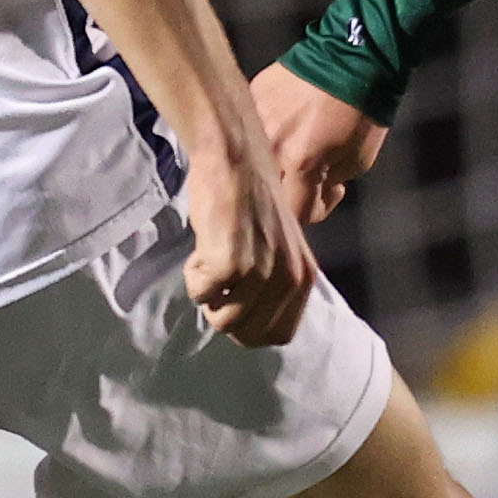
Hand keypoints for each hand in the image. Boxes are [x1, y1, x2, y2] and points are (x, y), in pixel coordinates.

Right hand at [180, 145, 319, 346]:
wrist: (235, 162)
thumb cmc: (251, 201)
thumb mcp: (281, 249)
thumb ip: (275, 285)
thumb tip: (251, 324)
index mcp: (304, 277)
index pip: (279, 335)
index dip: (251, 328)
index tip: (235, 305)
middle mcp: (288, 279)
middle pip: (248, 334)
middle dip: (225, 314)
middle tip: (219, 279)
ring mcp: (260, 273)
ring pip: (222, 321)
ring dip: (208, 294)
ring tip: (213, 258)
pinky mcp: (229, 265)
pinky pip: (200, 294)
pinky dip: (193, 275)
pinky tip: (203, 246)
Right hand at [253, 63, 388, 225]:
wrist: (354, 54)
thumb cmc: (363, 112)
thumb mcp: (358, 160)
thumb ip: (326, 185)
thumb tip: (311, 190)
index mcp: (298, 163)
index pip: (291, 212)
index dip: (310, 211)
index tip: (323, 195)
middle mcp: (268, 145)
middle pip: (263, 189)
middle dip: (286, 190)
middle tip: (306, 176)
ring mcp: (253, 118)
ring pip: (251, 158)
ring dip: (272, 160)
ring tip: (293, 148)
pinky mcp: (249, 95)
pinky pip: (248, 127)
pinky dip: (264, 132)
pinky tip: (283, 124)